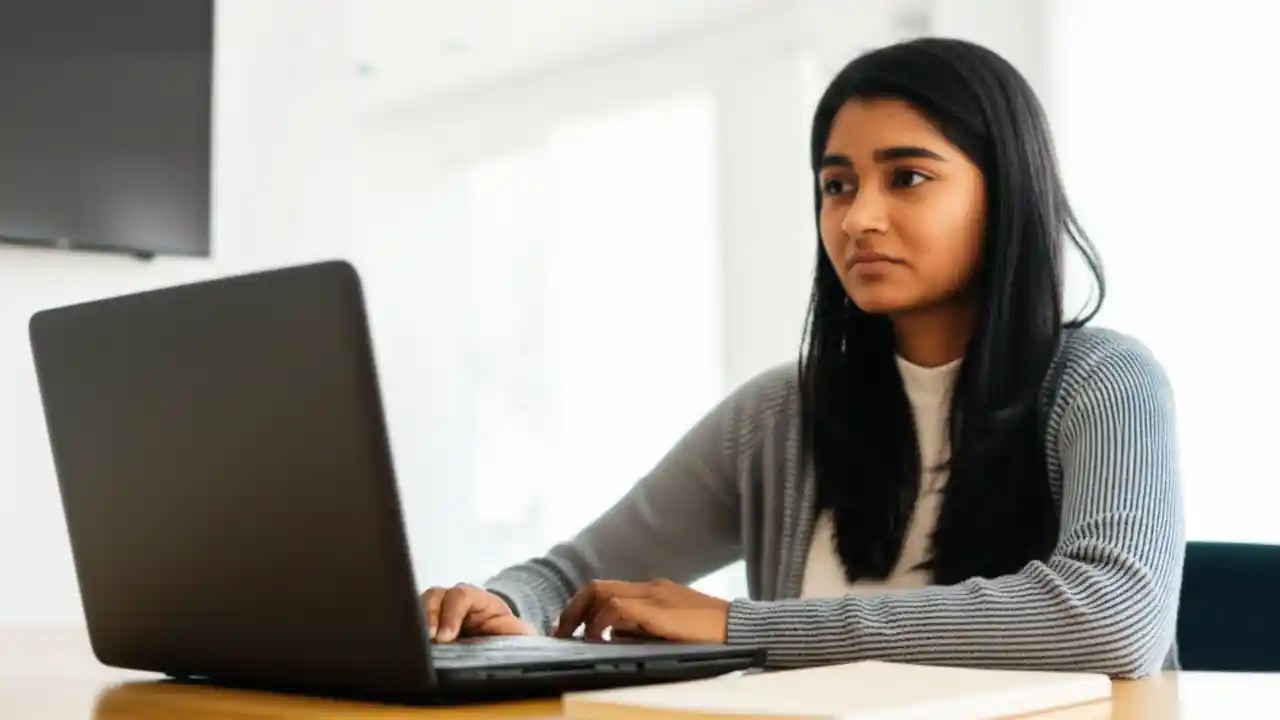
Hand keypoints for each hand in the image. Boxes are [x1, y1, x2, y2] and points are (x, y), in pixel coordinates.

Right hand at [420, 583, 537, 641]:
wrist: (503, 644)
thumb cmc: (512, 639)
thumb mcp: (521, 637)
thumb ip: (521, 636)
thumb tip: (524, 642)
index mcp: (481, 601)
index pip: (462, 596)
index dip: (452, 613)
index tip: (446, 637)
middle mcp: (456, 602)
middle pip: (435, 595)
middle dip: (428, 616)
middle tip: (428, 640)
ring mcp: (440, 612)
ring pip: (420, 606)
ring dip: (416, 624)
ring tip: (415, 646)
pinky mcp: (429, 627)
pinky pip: (413, 623)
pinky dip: (411, 634)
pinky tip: (411, 649)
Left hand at [554, 579, 729, 643]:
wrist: (741, 629)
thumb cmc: (711, 635)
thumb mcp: (670, 630)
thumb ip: (644, 628)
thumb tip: (612, 637)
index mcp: (652, 591)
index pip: (606, 590)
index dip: (581, 607)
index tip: (568, 627)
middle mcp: (650, 588)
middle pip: (596, 587)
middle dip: (572, 609)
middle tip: (560, 633)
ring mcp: (654, 596)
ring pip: (601, 592)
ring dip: (582, 616)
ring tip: (575, 638)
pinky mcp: (658, 609)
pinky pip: (617, 607)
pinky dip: (600, 622)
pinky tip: (599, 639)